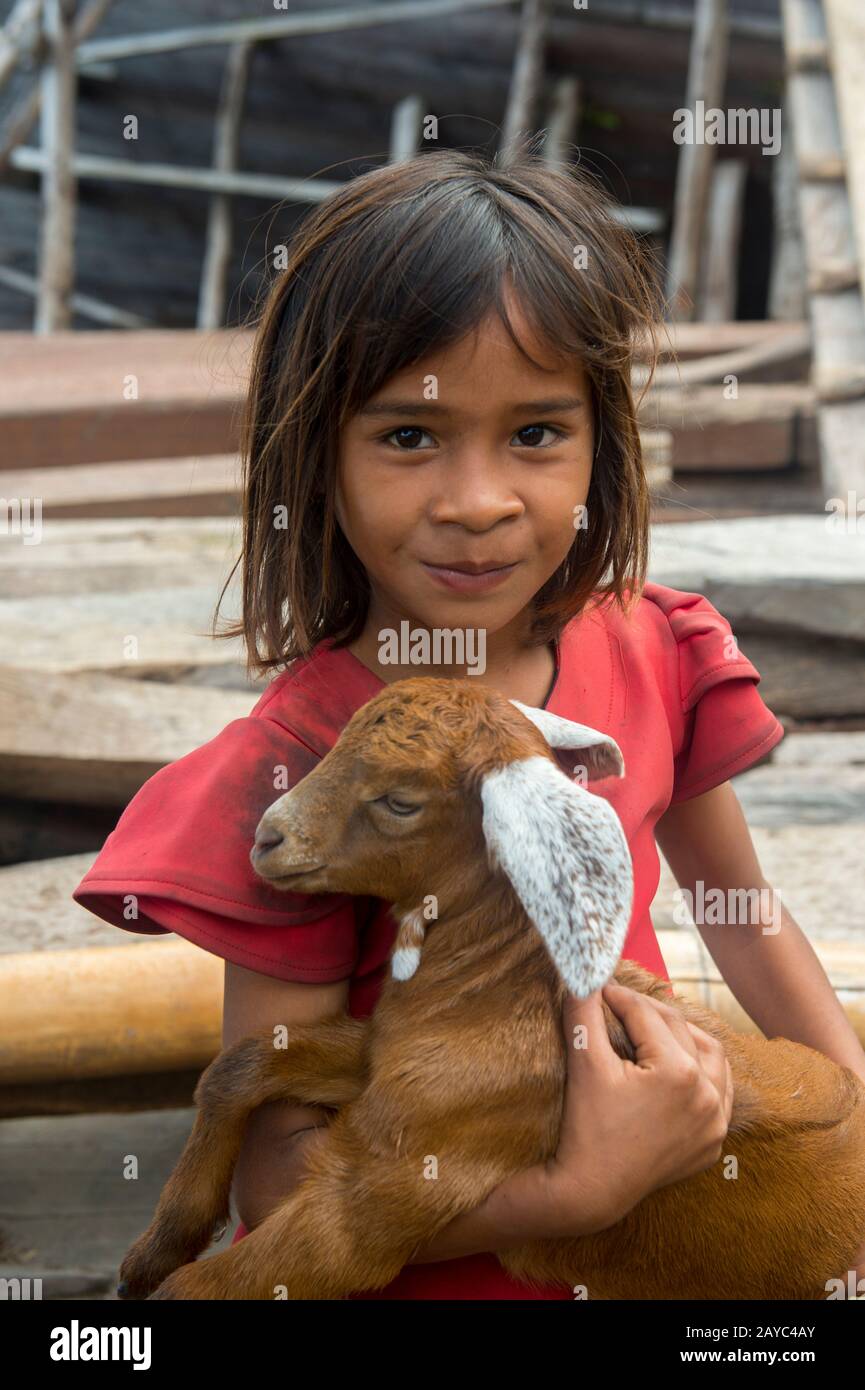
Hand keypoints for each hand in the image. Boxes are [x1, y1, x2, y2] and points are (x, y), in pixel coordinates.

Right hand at [506, 979, 733, 1239]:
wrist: (591, 1190)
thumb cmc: (586, 1126)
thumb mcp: (585, 1062)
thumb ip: (584, 1011)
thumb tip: (582, 974)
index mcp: (678, 1072)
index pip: (647, 1016)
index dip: (619, 995)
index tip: (600, 986)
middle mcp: (707, 1094)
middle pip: (678, 1030)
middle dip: (646, 1012)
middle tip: (618, 1002)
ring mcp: (714, 1122)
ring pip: (711, 1057)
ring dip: (685, 1037)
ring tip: (655, 1028)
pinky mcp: (712, 1143)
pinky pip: (718, 1095)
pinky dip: (703, 1074)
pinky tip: (681, 1067)